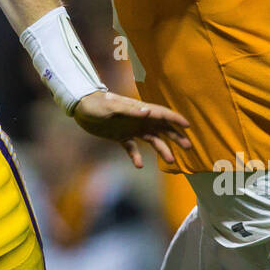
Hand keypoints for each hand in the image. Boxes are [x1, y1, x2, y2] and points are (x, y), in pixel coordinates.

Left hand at [72, 90, 191, 168]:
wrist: (81, 108)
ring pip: (152, 140)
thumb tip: (148, 112)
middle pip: (162, 128)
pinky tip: (140, 165)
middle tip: (189, 147)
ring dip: (162, 149)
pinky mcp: (121, 137)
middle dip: (176, 136)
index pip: (162, 114)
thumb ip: (130, 110)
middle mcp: (139, 119)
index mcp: (139, 110)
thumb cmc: (97, 104)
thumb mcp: (112, 106)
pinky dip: (137, 156)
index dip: (175, 119)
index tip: (188, 126)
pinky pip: (133, 148)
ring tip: (171, 161)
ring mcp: (131, 128)